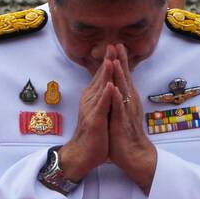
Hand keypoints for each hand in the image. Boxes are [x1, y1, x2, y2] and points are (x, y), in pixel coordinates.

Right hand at [57, 55, 113, 180]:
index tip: (115, 45)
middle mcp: (91, 100)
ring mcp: (92, 110)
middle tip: (113, 44)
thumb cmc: (95, 133)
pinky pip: (101, 106)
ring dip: (105, 74)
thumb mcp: (101, 110)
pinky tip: (110, 86)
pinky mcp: (95, 121)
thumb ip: (104, 97)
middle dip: (107, 60)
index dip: (109, 61)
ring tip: (111, 58)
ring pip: (100, 89)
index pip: (103, 76)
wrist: (84, 154)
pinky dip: (105, 96)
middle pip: (100, 77)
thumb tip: (109, 84)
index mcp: (94, 97)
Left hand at [106, 43, 156, 192]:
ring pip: (124, 91)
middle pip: (126, 78)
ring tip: (117, 60)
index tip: (117, 45)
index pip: (124, 76)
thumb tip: (118, 86)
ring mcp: (127, 112)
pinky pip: (120, 109)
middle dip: (121, 61)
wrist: (135, 156)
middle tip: (118, 43)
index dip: (121, 61)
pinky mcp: (122, 124)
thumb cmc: (127, 135)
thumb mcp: (122, 112)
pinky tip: (114, 89)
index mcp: (128, 100)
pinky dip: (117, 98)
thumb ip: (121, 99)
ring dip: (121, 76)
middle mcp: (130, 103)